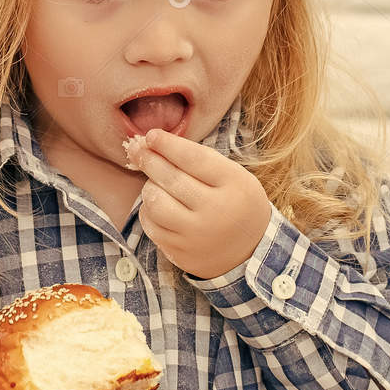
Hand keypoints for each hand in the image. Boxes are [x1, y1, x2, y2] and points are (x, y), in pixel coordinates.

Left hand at [127, 126, 271, 277]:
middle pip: (171, 178)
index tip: (151, 135)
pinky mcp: (182, 253)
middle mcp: (216, 211)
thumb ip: (200, 160)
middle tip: (138, 149)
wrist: (251, 250)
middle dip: (149, 159)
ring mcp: (198, 235)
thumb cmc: (236, 202)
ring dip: (149, 188)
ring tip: (154, 183)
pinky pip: (152, 226)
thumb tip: (153, 142)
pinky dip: (149, 211)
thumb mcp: (233, 175)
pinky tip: (157, 204)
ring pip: (156, 203)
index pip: (194, 158)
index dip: (168, 144)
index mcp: (234, 184)